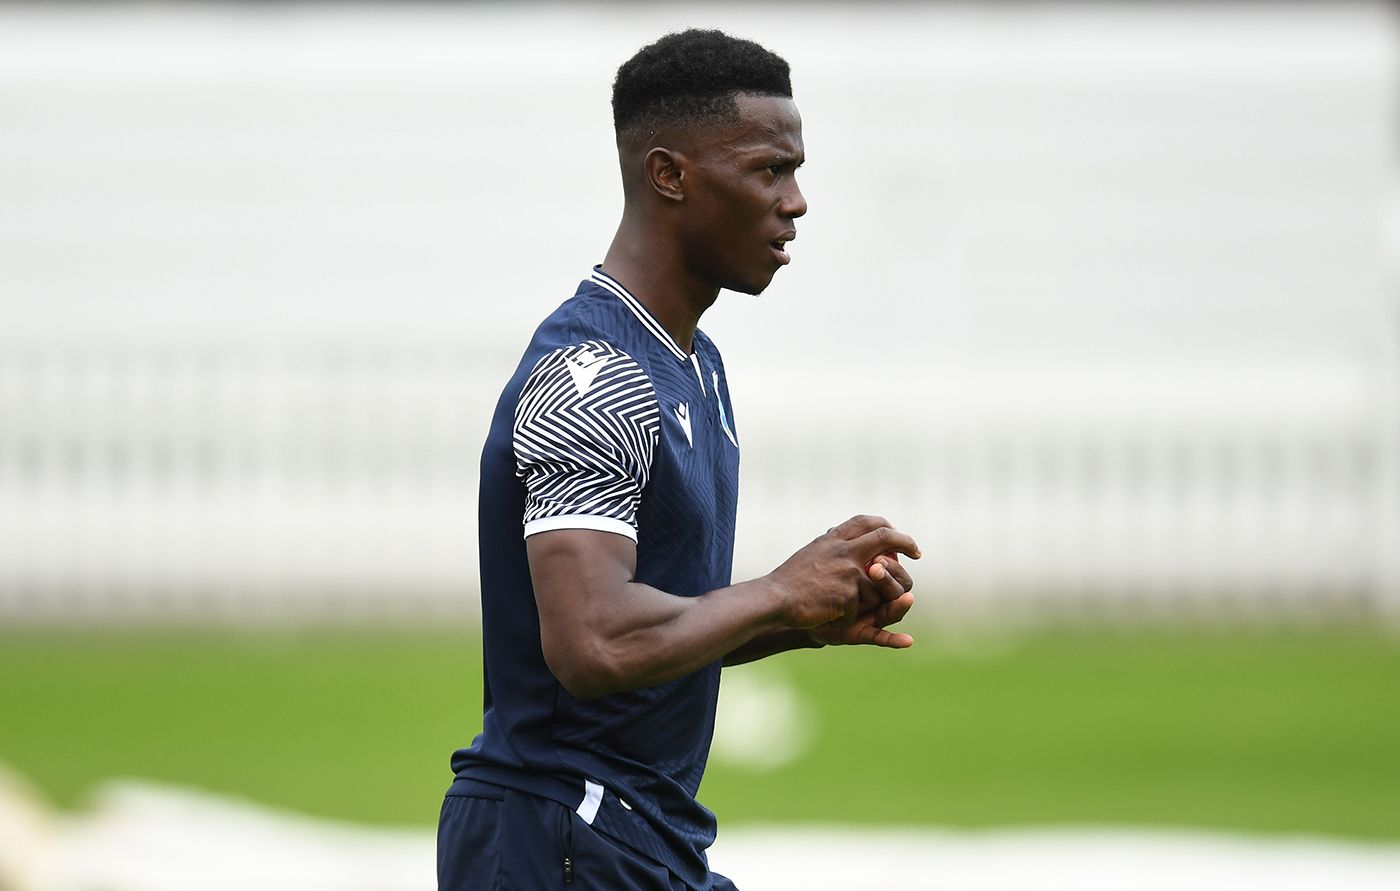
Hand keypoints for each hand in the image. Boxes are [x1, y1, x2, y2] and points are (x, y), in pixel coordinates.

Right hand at [768, 515, 919, 630]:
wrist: (775, 599)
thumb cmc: (789, 581)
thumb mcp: (810, 553)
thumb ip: (829, 544)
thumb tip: (835, 530)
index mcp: (833, 539)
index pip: (865, 522)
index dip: (885, 525)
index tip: (897, 534)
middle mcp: (844, 550)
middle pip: (884, 537)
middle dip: (906, 542)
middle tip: (917, 552)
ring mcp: (848, 571)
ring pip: (878, 582)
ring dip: (870, 596)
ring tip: (844, 603)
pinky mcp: (849, 594)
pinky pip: (862, 606)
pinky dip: (850, 614)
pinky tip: (832, 614)